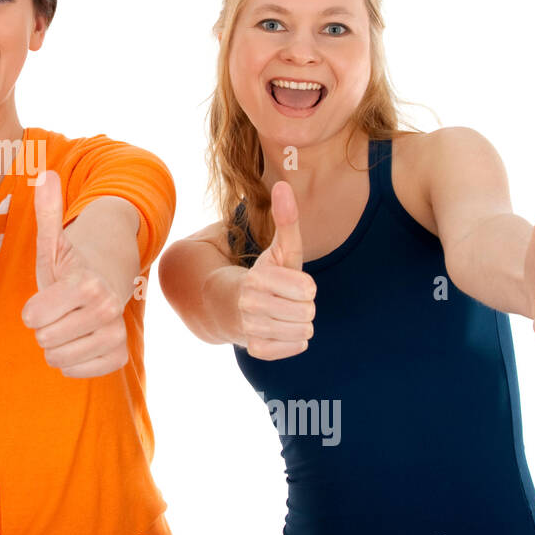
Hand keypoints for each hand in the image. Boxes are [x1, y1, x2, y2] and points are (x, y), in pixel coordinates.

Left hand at [21, 169, 128, 377]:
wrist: (106, 283)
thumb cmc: (71, 265)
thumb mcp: (54, 241)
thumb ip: (48, 212)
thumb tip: (44, 174)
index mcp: (86, 284)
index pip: (33, 318)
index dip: (32, 308)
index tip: (47, 295)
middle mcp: (107, 310)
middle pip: (44, 339)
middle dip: (44, 326)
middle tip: (60, 308)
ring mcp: (115, 335)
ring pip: (57, 359)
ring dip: (56, 343)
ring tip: (69, 322)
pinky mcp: (118, 356)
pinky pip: (76, 373)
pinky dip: (71, 361)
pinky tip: (80, 339)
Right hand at [238, 181, 316, 359]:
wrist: (226, 305)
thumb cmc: (262, 275)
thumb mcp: (278, 249)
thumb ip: (286, 219)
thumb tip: (284, 184)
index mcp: (257, 280)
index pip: (308, 290)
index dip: (305, 286)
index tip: (290, 282)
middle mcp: (251, 306)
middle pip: (308, 312)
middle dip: (303, 305)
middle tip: (286, 299)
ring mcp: (252, 331)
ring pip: (305, 332)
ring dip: (299, 323)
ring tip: (282, 313)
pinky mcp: (257, 351)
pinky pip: (298, 348)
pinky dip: (293, 340)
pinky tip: (278, 329)